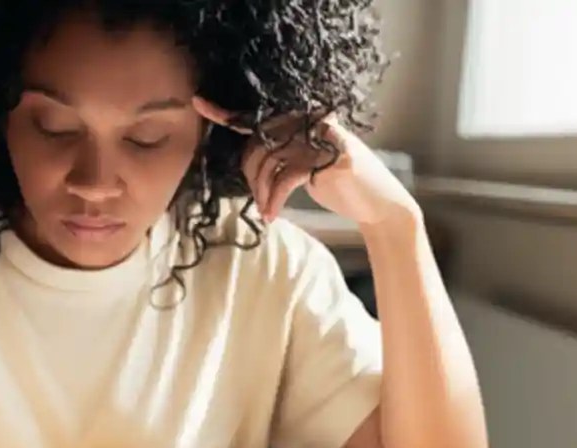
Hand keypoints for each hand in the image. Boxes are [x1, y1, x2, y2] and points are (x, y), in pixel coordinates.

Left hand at [192, 97, 419, 226]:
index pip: (259, 115)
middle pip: (259, 143)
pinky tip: (273, 214)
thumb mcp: (302, 166)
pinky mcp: (331, 156)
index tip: (199, 104)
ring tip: (267, 211)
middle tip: (258, 200)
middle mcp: (312, 120)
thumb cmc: (335, 185)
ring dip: (262, 192)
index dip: (227, 112)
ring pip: (270, 161)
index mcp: (302, 119)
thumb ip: (279, 155)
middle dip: (251, 176)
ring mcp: (323, 136)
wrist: (377, 204)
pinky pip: (286, 177)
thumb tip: (247, 161)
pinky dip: (275, 198)